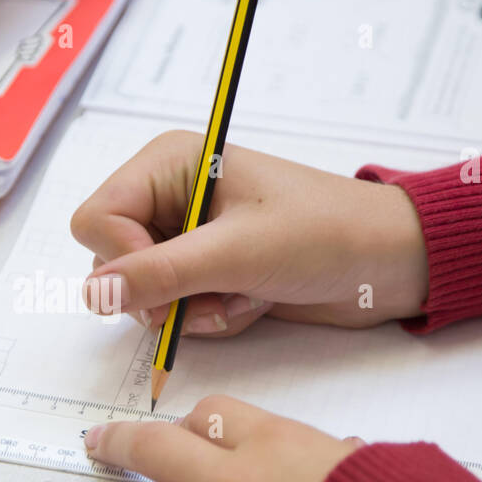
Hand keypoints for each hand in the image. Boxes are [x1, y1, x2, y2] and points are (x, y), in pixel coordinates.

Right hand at [73, 130, 429, 334]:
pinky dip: (210, 317)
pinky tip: (251, 302)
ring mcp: (186, 237)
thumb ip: (160, 274)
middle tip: (210, 293)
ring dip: (191, 309)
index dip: (122, 258)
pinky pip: (174, 311)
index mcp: (169, 163)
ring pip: (142, 295)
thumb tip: (93, 295)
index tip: (170, 278)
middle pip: (111, 261)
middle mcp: (169, 196)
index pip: (94, 218)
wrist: (387, 263)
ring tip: (242, 294)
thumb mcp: (237, 253)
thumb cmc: (324, 234)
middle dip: (162, 291)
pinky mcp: (205, 272)